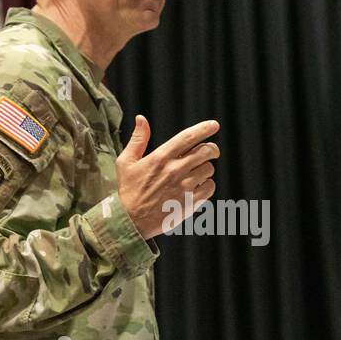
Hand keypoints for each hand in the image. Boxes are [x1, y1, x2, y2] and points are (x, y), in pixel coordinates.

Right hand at [116, 115, 219, 239]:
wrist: (131, 221)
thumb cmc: (128, 190)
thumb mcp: (126, 162)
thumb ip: (137, 139)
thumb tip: (141, 118)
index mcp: (161, 157)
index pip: (188, 137)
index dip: (204, 129)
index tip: (214, 125)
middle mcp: (175, 170)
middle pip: (206, 152)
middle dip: (211, 149)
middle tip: (210, 152)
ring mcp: (184, 187)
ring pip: (209, 169)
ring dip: (206, 169)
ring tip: (196, 173)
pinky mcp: (190, 202)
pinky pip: (210, 188)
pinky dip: (207, 186)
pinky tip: (198, 187)